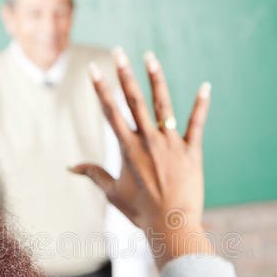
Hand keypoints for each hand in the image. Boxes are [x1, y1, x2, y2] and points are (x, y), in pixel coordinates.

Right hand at [70, 48, 212, 267]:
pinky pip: (196, 123)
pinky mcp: (191, 151)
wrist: (170, 225)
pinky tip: (205, 86)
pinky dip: (201, 105)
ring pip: (162, 104)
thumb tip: (71, 167)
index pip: (110, 112)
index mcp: (127, 148)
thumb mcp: (112, 193)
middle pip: (133, 100)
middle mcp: (147, 140)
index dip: (101, 89)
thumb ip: (93, 174)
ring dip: (155, 79)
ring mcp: (170, 144)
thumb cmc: (139, 213)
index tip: (93, 69)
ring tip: (149, 56)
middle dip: (124, 73)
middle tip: (118, 51)